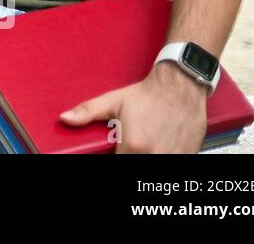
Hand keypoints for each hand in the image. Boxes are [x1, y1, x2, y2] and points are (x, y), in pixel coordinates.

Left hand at [59, 62, 208, 152]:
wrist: (180, 86)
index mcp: (133, 145)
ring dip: (147, 156)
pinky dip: (165, 156)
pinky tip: (161, 145)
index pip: (117, 163)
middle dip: (132, 155)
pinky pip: (173, 163)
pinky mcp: (189, 155)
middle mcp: (154, 154)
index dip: (116, 155)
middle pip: (136, 164)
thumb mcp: (113, 101)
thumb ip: (87, 112)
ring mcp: (173, 157)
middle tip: (133, 144)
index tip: (118, 149)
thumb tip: (65, 118)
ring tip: (148, 143)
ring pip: (154, 166)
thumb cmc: (148, 95)